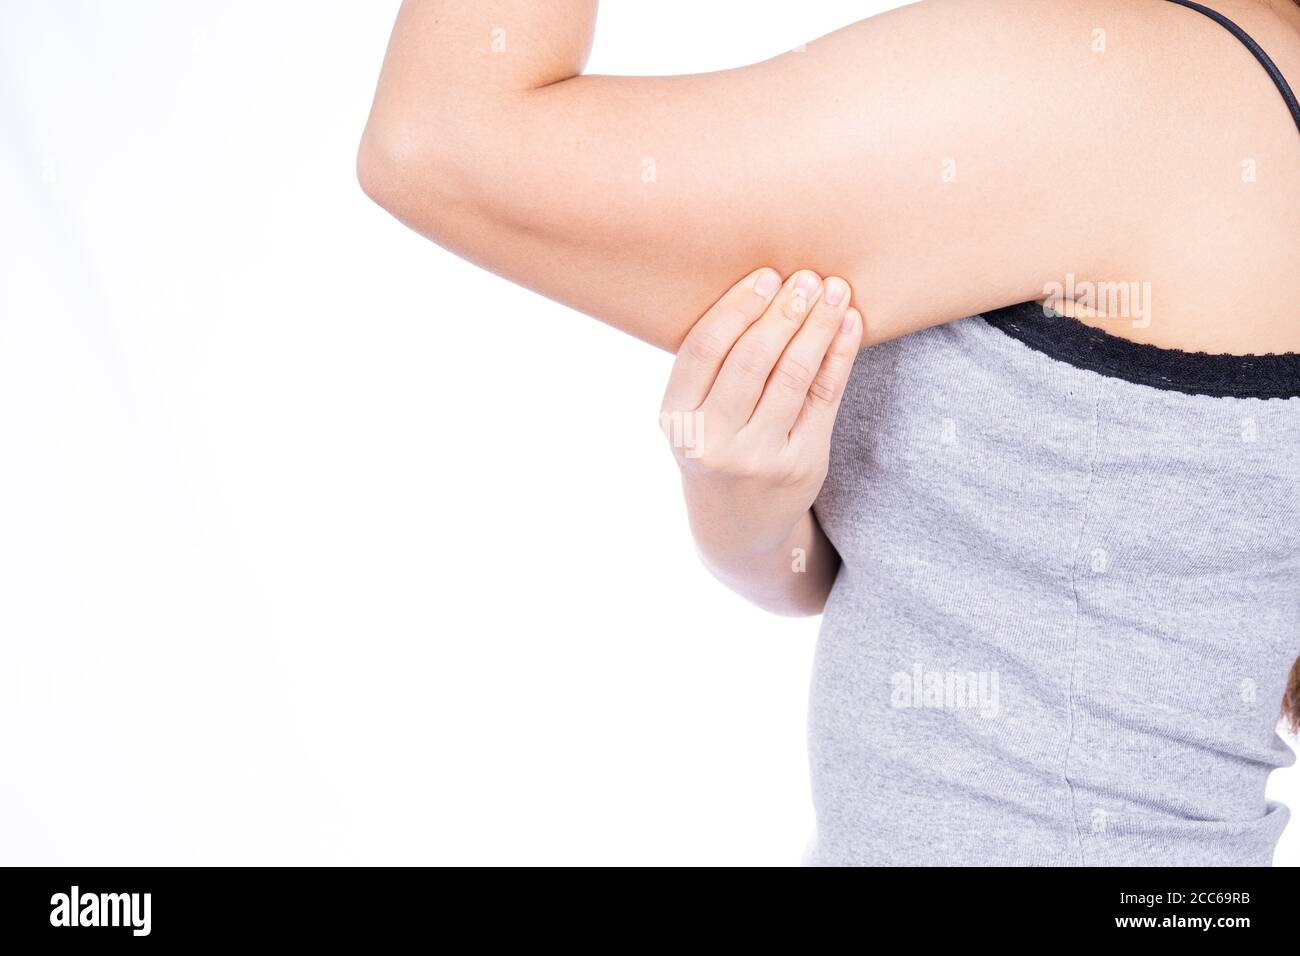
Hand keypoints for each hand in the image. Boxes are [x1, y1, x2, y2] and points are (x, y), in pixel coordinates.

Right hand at [659, 267, 862, 575]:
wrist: (738, 529)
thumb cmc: (716, 450)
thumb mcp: (693, 417)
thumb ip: (711, 368)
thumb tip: (762, 287)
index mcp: (678, 422)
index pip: (705, 350)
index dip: (737, 307)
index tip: (766, 276)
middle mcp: (714, 444)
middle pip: (752, 359)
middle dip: (783, 311)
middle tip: (805, 276)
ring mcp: (761, 457)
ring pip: (794, 375)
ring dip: (817, 325)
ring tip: (834, 290)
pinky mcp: (803, 464)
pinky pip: (826, 397)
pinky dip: (839, 355)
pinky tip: (849, 324)